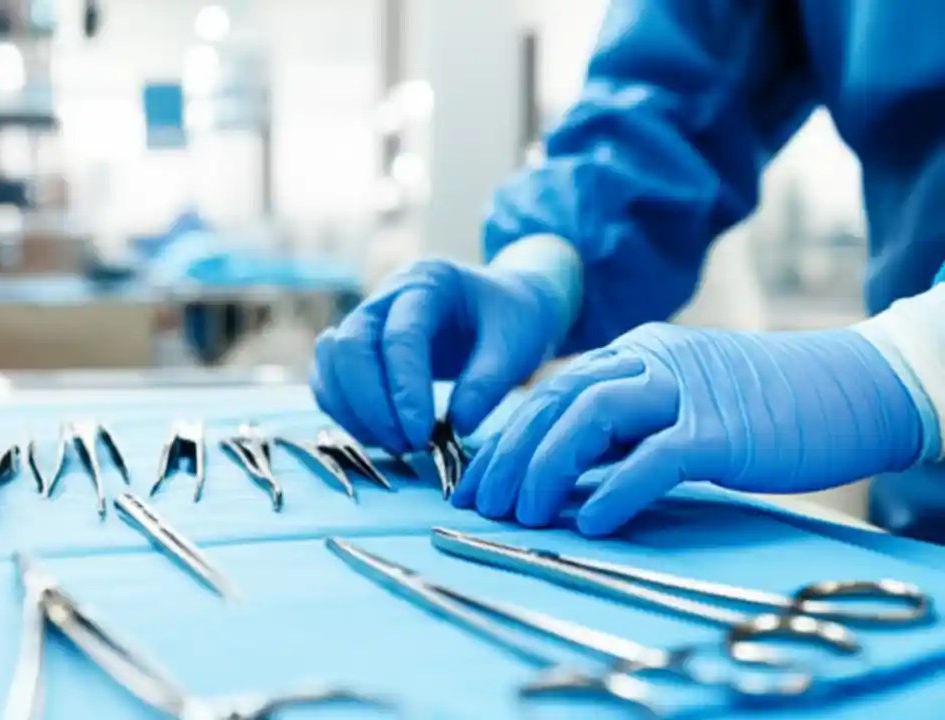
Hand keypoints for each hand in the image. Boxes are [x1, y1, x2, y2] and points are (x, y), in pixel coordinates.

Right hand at [311, 259, 563, 452]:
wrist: (504, 307)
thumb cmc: (514, 321)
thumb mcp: (518, 346)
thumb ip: (489, 384)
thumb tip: (458, 426)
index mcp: (429, 281)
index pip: (400, 336)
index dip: (404, 390)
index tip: (421, 436)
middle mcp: (387, 294)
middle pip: (351, 345)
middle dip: (371, 404)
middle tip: (407, 445)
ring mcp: (366, 318)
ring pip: (331, 362)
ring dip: (353, 410)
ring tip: (396, 444)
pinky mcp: (357, 346)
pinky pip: (329, 378)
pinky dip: (344, 410)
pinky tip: (379, 435)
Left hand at [452, 323, 922, 535]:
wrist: (851, 387)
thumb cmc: (761, 407)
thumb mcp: (677, 408)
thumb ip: (624, 433)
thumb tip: (565, 481)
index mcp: (635, 354)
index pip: (550, 391)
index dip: (505, 439)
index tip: (473, 486)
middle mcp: (651, 362)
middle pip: (556, 399)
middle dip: (509, 454)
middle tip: (480, 506)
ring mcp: (688, 391)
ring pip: (592, 413)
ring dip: (546, 466)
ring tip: (523, 515)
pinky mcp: (724, 429)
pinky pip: (656, 456)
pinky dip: (616, 489)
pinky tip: (590, 522)